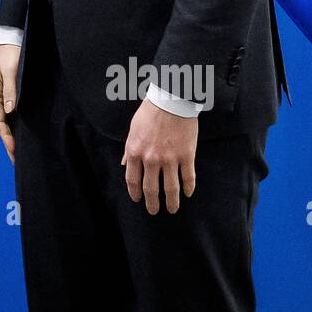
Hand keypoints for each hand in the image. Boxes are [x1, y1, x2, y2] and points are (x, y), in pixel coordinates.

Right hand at [0, 43, 20, 163]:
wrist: (11, 43)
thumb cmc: (10, 56)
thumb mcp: (10, 71)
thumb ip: (10, 90)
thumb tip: (10, 110)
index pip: (0, 122)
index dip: (6, 138)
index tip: (13, 150)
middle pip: (3, 127)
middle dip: (9, 144)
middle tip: (16, 161)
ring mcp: (5, 99)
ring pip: (8, 123)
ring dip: (13, 138)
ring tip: (20, 154)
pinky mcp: (12, 97)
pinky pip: (13, 116)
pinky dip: (17, 128)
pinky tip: (23, 136)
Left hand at [121, 97, 197, 214]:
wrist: (171, 100)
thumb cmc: (150, 112)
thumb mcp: (132, 130)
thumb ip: (128, 149)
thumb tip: (123, 164)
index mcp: (134, 151)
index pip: (132, 180)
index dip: (135, 193)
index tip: (138, 200)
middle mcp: (151, 159)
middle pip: (151, 189)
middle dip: (152, 203)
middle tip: (154, 211)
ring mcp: (170, 159)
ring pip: (170, 189)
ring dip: (171, 202)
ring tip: (172, 210)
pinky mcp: (186, 156)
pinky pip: (188, 178)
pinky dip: (188, 189)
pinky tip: (187, 194)